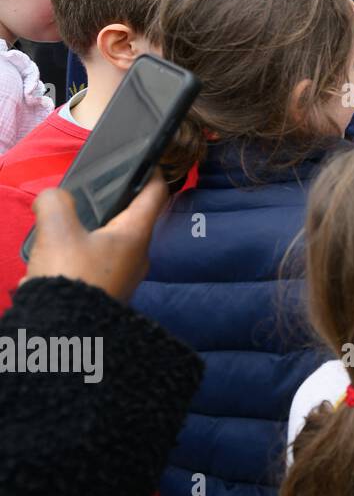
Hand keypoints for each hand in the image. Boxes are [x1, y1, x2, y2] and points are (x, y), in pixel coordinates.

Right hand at [22, 174, 169, 301]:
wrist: (65, 333)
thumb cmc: (71, 278)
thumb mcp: (57, 231)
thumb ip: (56, 203)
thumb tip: (55, 197)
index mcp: (136, 235)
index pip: (155, 195)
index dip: (154, 175)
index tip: (151, 162)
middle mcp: (138, 256)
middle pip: (133, 219)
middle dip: (116, 205)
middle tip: (95, 192)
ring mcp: (126, 277)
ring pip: (113, 243)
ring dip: (95, 231)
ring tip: (71, 223)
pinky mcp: (109, 292)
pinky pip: (99, 264)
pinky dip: (84, 254)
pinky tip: (63, 256)